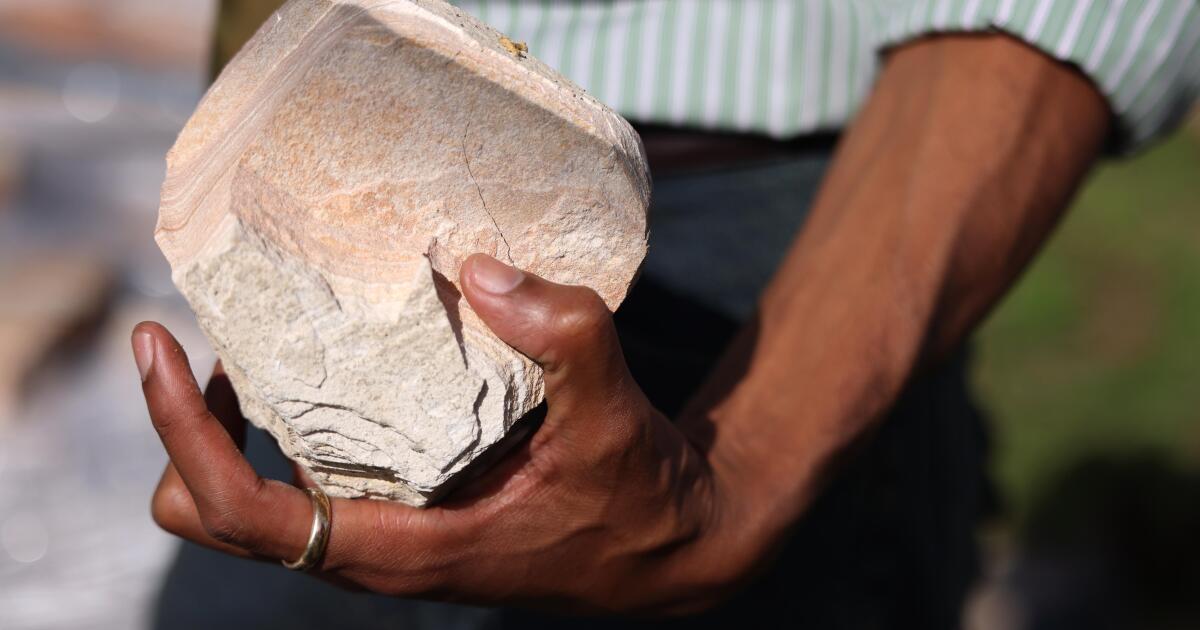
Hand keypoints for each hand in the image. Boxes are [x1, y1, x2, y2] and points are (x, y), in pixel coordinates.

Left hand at [137, 254, 753, 614]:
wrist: (669, 553)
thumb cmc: (638, 499)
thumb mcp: (614, 418)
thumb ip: (565, 339)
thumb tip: (481, 267)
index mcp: (406, 548)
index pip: (248, 515)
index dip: (184, 437)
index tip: (162, 350)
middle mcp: (377, 552)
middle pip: (216, 517)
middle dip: (187, 433)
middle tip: (206, 344)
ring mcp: (385, 540)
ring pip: (251, 506)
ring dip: (226, 431)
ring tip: (256, 343)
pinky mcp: (404, 519)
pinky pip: (301, 488)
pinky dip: (284, 431)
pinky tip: (330, 366)